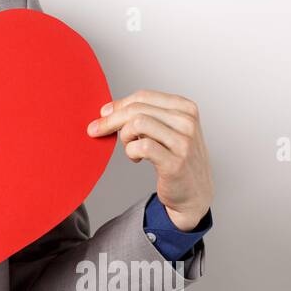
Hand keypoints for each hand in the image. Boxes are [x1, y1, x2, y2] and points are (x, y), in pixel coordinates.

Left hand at [86, 89, 212, 230]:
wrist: (194, 193)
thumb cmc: (176, 158)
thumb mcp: (166, 130)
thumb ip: (145, 116)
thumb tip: (107, 110)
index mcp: (186, 108)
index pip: (143, 96)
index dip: (119, 104)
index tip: (103, 114)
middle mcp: (187, 122)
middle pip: (137, 109)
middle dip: (111, 120)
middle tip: (97, 130)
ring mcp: (184, 142)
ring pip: (138, 123)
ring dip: (125, 136)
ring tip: (129, 147)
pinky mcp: (175, 162)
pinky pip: (142, 147)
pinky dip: (131, 151)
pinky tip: (135, 158)